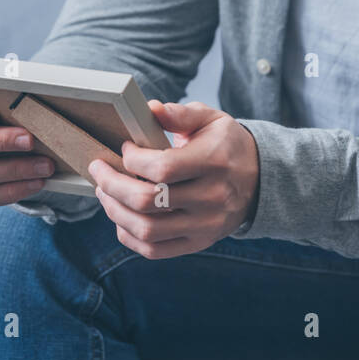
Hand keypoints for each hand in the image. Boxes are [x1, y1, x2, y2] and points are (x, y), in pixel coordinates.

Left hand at [88, 100, 259, 259]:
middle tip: (99, 170)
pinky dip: (129, 236)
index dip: (133, 160)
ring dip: (115, 211)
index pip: (162, 168)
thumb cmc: (226, 144)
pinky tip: (120, 217)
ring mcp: (205, 225)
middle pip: (148, 201)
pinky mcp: (198, 243)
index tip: (124, 148)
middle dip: (112, 185)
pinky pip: (154, 250)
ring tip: (105, 193)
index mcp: (214, 161)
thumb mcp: (210, 119)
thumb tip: (150, 109)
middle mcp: (212, 197)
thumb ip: (180, 114)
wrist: (259, 179)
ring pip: (146, 229)